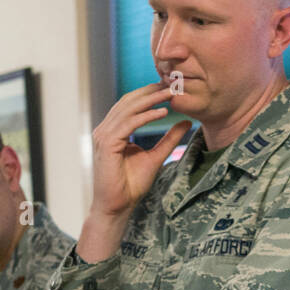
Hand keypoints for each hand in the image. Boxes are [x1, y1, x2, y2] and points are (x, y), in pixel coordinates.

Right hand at [79, 83, 188, 261]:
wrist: (116, 207)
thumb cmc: (130, 186)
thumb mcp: (155, 157)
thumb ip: (169, 139)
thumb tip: (186, 122)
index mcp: (113, 130)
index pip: (130, 105)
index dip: (149, 94)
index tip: (170, 87)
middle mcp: (105, 130)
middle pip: (128, 102)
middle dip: (151, 91)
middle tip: (172, 83)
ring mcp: (103, 136)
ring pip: (128, 109)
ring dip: (151, 100)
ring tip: (170, 93)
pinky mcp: (107, 145)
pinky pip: (128, 124)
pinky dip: (146, 116)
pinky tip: (162, 112)